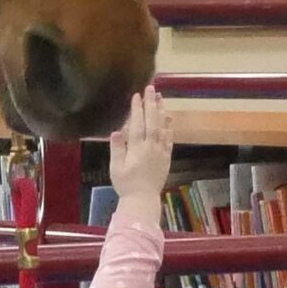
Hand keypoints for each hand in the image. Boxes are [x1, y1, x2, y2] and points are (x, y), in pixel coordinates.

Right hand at [108, 86, 172, 205]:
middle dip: (151, 104)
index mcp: (137, 148)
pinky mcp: (166, 157)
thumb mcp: (116, 167)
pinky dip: (169, 127)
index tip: (137, 95)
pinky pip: (169, 139)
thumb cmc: (126, 184)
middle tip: (151, 88)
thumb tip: (117, 130)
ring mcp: (160, 151)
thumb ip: (117, 148)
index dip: (137, 109)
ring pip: (162, 127)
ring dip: (161, 111)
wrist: (142, 199)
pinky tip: (169, 117)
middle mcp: (151, 147)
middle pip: (152, 121)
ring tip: (160, 97)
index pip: (137, 124)